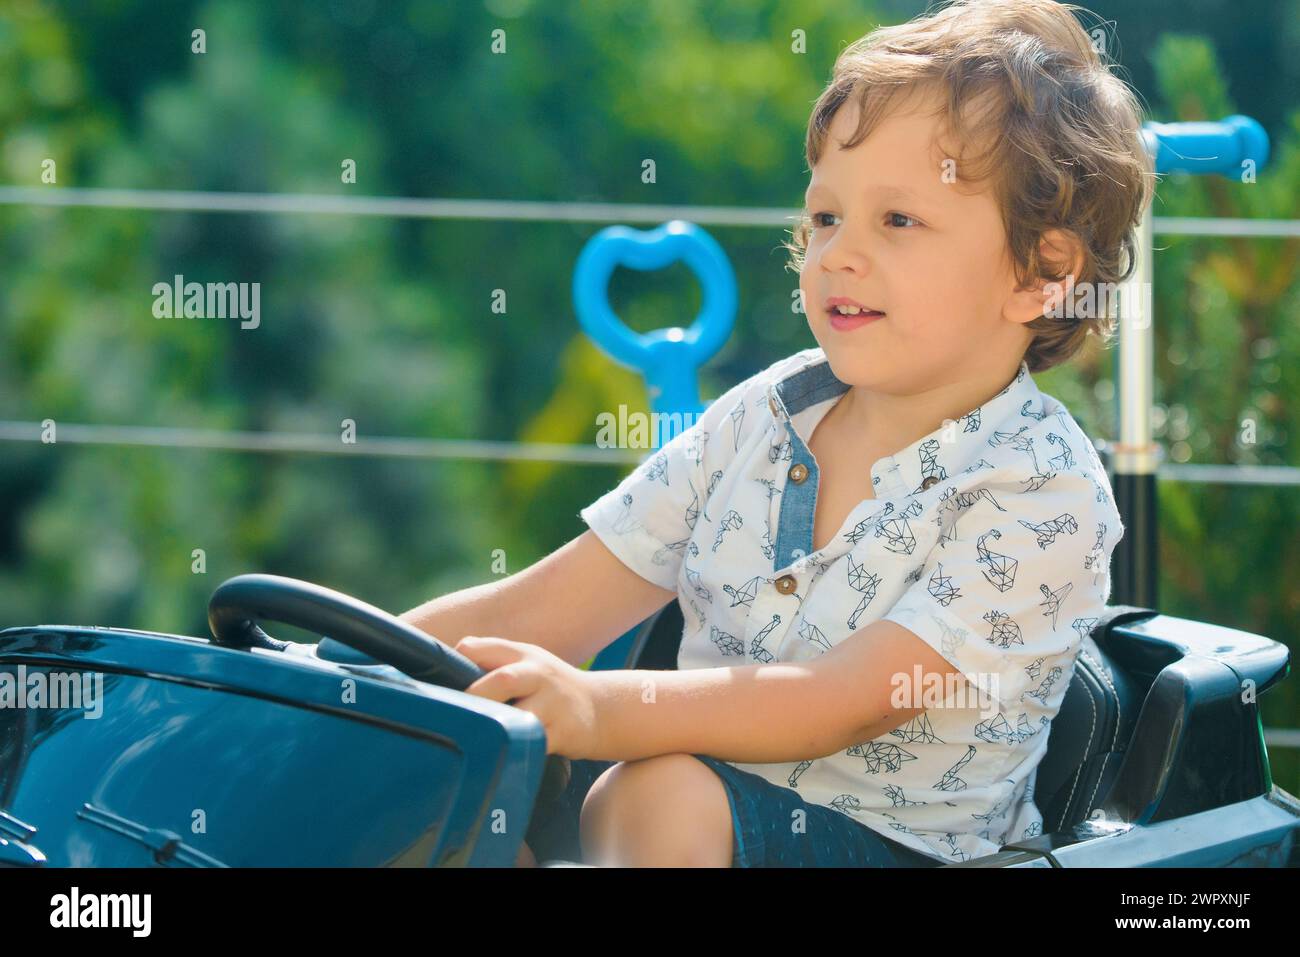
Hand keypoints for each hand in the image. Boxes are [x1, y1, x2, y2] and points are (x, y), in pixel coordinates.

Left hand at [454, 636, 602, 758]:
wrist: (602, 708)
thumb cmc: (550, 687)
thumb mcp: (526, 662)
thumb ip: (489, 659)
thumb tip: (444, 662)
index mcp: (523, 655)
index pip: (481, 648)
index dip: (456, 663)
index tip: (436, 684)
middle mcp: (538, 675)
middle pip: (503, 680)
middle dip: (475, 697)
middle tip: (452, 716)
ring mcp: (553, 704)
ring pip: (520, 716)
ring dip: (495, 727)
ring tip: (473, 739)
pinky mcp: (562, 732)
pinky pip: (533, 743)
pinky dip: (514, 749)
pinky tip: (498, 756)